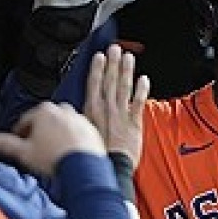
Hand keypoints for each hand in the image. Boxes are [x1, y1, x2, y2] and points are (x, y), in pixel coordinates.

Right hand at [0, 102, 104, 176]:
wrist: (84, 166)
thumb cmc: (55, 157)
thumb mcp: (24, 153)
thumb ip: (7, 144)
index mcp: (44, 111)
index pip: (25, 119)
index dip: (19, 133)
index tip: (19, 141)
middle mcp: (63, 111)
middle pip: (45, 121)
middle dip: (39, 132)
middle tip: (35, 147)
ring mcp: (79, 120)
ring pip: (62, 126)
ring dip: (56, 136)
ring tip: (51, 153)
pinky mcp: (91, 131)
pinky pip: (77, 134)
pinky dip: (71, 141)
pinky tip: (67, 155)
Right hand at [84, 44, 150, 166]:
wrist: (109, 168)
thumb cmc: (94, 156)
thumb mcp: (80, 134)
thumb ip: (80, 120)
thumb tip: (73, 114)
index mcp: (91, 111)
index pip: (94, 83)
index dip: (97, 68)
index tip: (99, 56)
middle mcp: (106, 109)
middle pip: (109, 81)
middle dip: (113, 63)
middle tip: (115, 49)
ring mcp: (121, 114)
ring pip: (124, 87)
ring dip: (126, 71)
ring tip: (128, 57)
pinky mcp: (134, 122)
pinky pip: (138, 102)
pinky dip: (142, 90)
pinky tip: (144, 79)